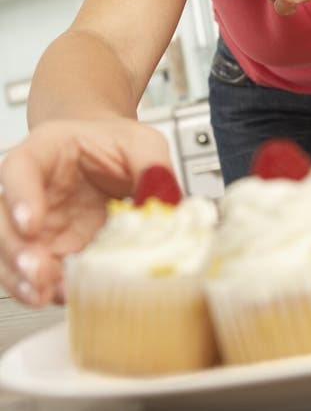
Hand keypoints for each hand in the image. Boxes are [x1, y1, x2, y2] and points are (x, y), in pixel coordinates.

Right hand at [0, 118, 171, 305]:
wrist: (108, 154)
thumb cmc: (113, 143)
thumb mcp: (141, 143)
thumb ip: (152, 166)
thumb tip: (165, 201)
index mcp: (45, 151)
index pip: (19, 168)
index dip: (20, 196)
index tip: (30, 223)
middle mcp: (31, 189)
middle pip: (2, 218)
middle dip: (16, 249)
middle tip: (39, 270)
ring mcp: (36, 224)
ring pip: (9, 252)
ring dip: (22, 277)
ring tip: (47, 293)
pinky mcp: (49, 251)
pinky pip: (35, 273)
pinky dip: (43, 288)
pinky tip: (61, 296)